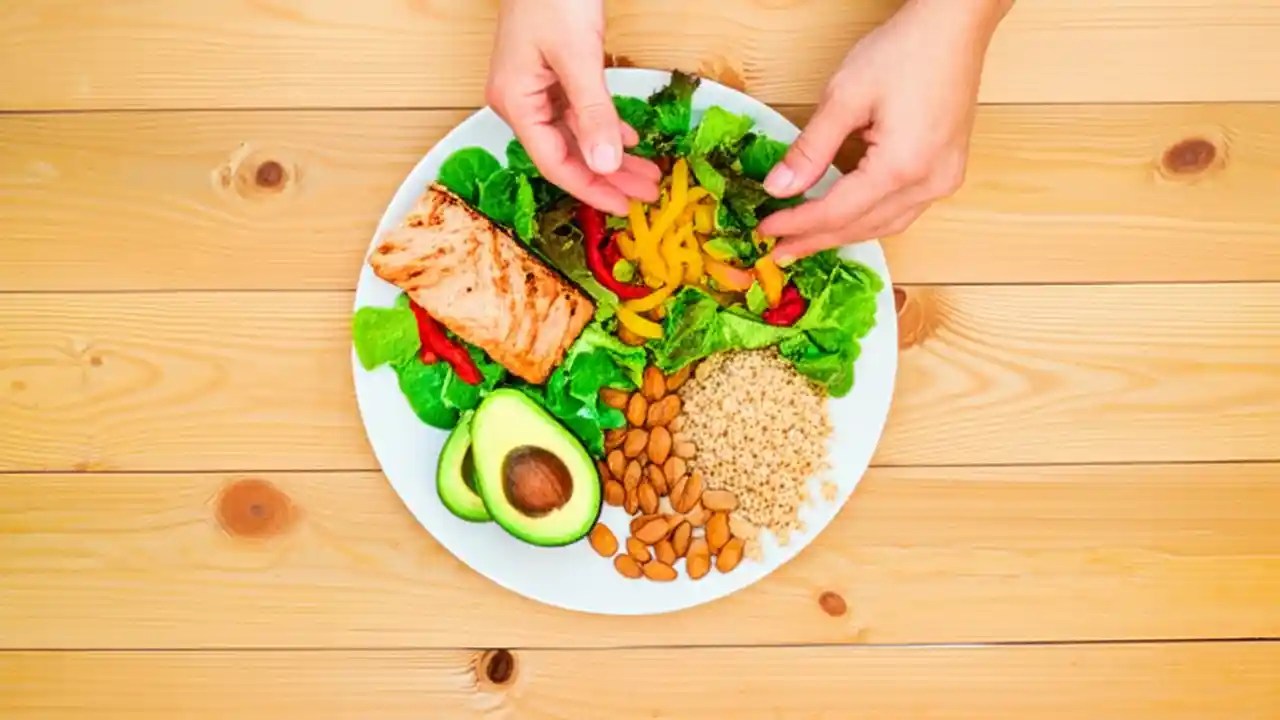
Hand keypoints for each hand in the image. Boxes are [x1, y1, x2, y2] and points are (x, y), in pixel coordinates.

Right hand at [485, 0, 659, 214]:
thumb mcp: (578, 56)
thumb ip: (592, 112)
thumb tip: (604, 164)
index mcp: (515, 102)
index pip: (554, 161)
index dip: (589, 188)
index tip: (622, 206)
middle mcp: (520, 101)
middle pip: (566, 153)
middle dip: (608, 176)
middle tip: (647, 193)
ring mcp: (535, 88)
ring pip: (577, 135)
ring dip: (611, 154)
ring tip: (647, 173)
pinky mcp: (552, 74)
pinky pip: (579, 112)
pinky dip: (605, 126)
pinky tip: (630, 140)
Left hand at [759, 0, 1010, 261]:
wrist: (954, 27)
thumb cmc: (905, 50)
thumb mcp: (844, 97)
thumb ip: (810, 149)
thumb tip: (778, 188)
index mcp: (903, 167)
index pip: (838, 211)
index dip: (798, 224)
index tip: (766, 231)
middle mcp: (930, 183)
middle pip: (862, 226)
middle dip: (817, 239)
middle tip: (779, 251)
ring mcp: (944, 180)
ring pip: (885, 225)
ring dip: (843, 234)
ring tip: (804, 241)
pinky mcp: (947, 171)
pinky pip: (902, 210)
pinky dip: (868, 219)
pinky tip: (844, 219)